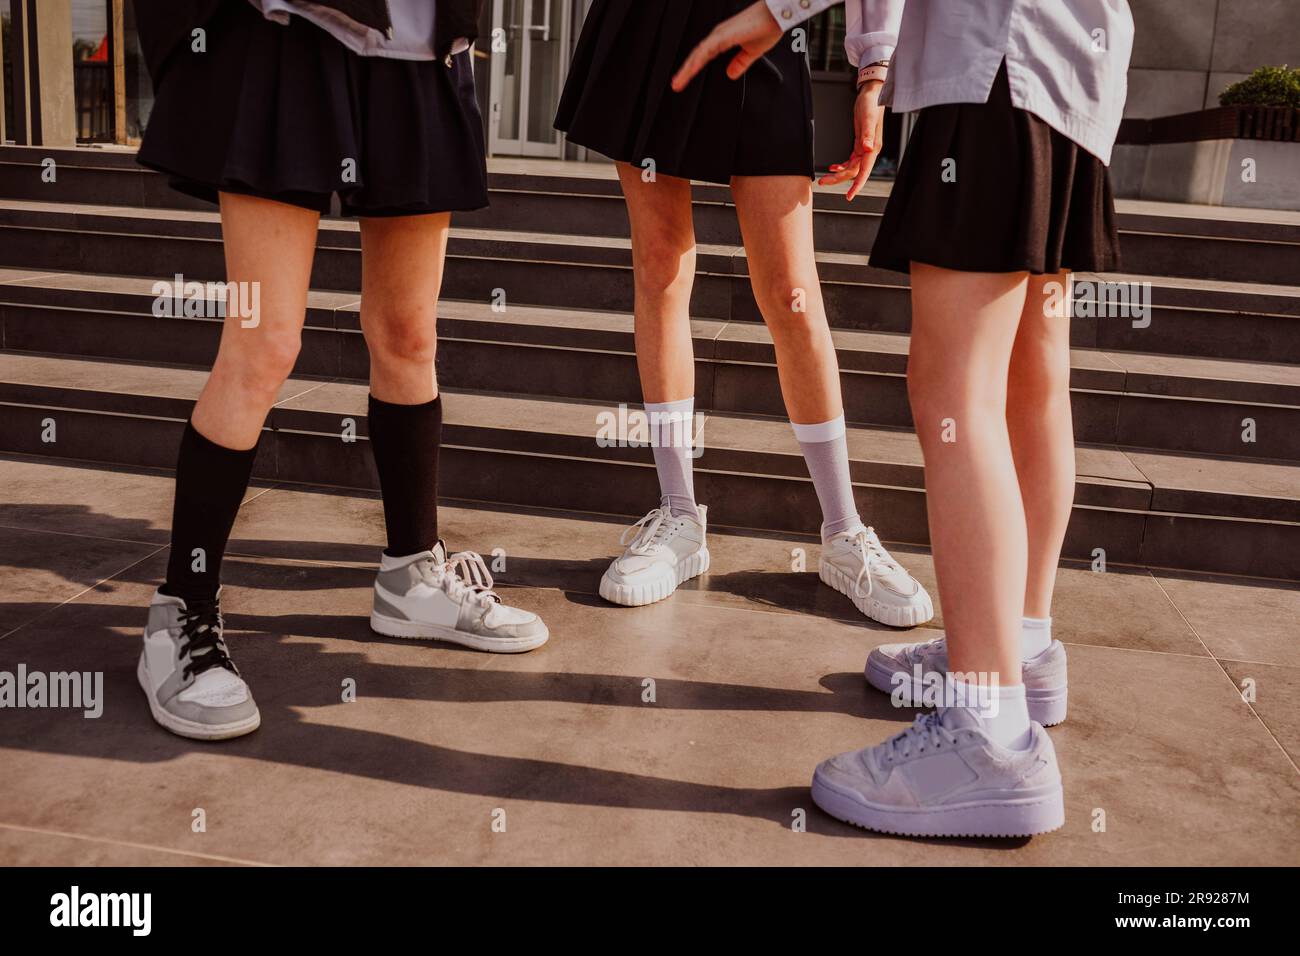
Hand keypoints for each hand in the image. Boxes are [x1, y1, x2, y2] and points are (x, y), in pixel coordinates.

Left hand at [672, 1, 782, 90]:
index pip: (703, 56)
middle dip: (685, 71)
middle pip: (697, 55)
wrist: (777, 16)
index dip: (692, 68)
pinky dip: (698, 59)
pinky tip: (691, 70)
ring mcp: (720, 34)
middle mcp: (718, 35)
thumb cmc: (767, 28)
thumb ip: (740, 63)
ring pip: (698, 53)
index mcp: (723, 39)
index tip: (684, 80)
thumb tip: (730, 74)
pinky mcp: (724, 35)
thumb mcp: (752, 52)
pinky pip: (707, 49)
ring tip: (679, 82)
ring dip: (687, 68)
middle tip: (676, 85)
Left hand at [819, 81, 886, 200]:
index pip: (864, 171)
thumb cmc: (871, 105)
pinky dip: (841, 165)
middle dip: (839, 179)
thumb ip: (867, 134)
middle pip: (854, 171)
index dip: (857, 185)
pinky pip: (850, 160)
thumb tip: (867, 149)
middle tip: (823, 182)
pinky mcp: (860, 144)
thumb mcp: (867, 119)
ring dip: (838, 174)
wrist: (871, 95)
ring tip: (824, 178)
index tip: (850, 196)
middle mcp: (870, 151)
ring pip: (851, 168)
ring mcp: (865, 149)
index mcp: (873, 148)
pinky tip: (832, 167)